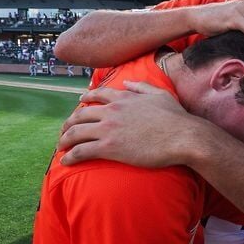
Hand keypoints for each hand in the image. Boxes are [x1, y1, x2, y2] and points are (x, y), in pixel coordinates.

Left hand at [58, 81, 214, 166]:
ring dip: (65, 140)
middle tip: (65, 130)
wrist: (182, 137)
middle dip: (69, 123)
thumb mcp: (160, 95)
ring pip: (76, 133)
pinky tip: (65, 162)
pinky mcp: (109, 147)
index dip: (85, 99)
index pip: (98, 95)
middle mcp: (112, 111)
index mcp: (124, 98)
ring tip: (61, 147)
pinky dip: (70, 156)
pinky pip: (81, 151)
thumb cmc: (176, 118)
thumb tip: (127, 82)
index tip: (79, 103)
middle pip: (80, 115)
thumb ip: (142, 87)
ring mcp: (108, 129)